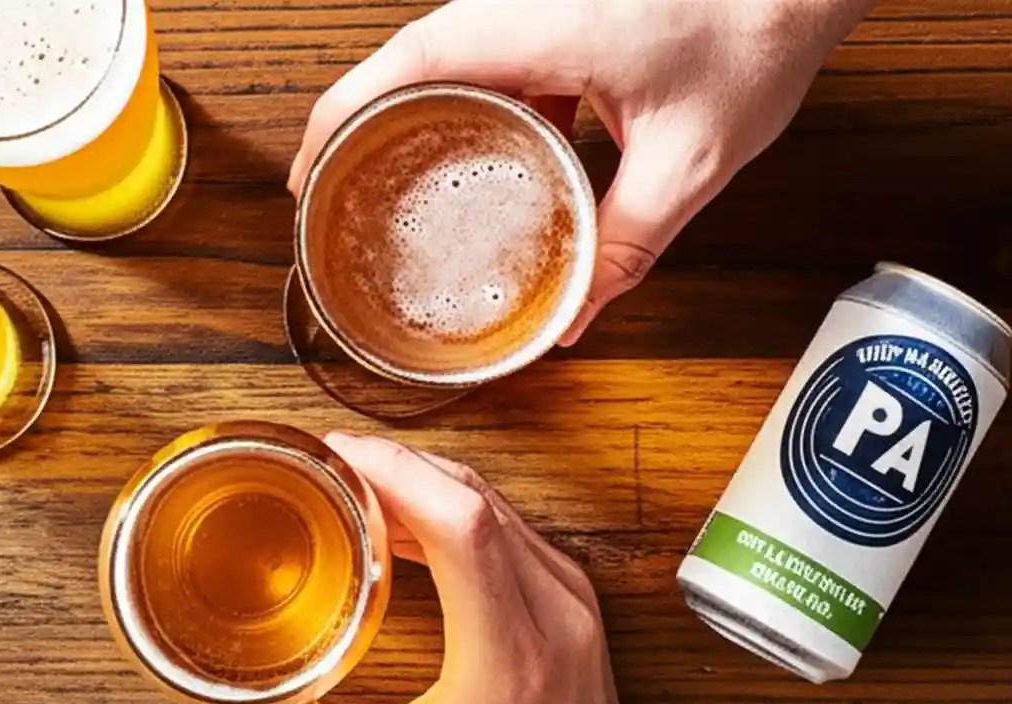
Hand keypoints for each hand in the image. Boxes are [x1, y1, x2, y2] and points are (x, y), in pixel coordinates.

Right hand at [248, 433, 620, 703]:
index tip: (337, 455)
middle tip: (329, 461)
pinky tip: (403, 516)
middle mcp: (556, 613)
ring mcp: (571, 597)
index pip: (462, 523)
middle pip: (471, 496)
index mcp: (515, 659)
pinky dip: (449, 504)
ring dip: (420, 478)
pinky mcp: (572, 595)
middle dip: (394, 464)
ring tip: (355, 480)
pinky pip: (505, 521)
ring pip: (490, 499)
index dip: (395, 471)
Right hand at [288, 0, 874, 343]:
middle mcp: (524, 6)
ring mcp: (536, 8)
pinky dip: (454, 107)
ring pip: (439, 58)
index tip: (307, 171)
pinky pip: (482, 61)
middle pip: (404, 60)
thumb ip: (627, 244)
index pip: (410, 62)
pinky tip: (460, 157)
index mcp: (542, 26)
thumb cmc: (753, 35)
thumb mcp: (690, 161)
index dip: (342, 115)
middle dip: (350, 123)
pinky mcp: (556, 18)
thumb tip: (573, 315)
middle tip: (324, 192)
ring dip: (397, 114)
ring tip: (372, 181)